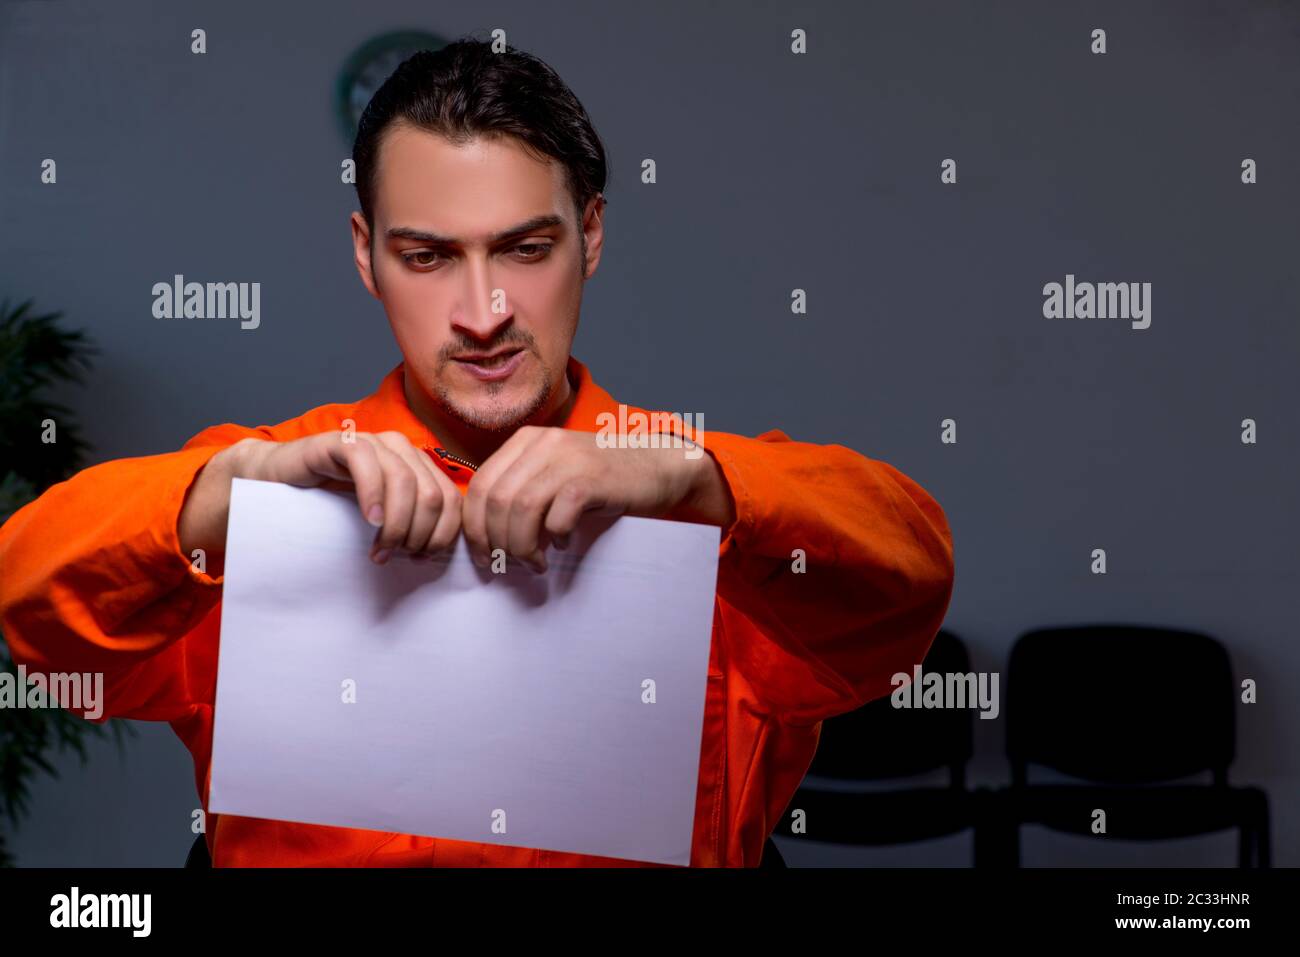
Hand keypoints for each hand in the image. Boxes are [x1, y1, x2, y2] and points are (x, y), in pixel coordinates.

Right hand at [232, 431, 461, 562]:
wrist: (280, 480)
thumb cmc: (331, 502)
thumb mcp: (380, 516)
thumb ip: (410, 522)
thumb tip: (436, 552)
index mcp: (418, 464)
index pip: (451, 499)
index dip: (442, 534)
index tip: (421, 558)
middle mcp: (401, 448)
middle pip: (432, 494)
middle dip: (419, 533)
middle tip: (397, 556)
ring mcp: (372, 441)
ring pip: (405, 482)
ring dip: (396, 524)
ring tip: (380, 550)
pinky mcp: (342, 441)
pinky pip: (366, 464)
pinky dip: (372, 496)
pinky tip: (368, 520)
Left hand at [460, 426, 733, 572]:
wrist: (658, 466)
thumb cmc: (603, 478)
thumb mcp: (555, 472)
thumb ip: (522, 489)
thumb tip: (487, 533)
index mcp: (526, 441)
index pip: (479, 484)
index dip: (474, 526)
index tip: (482, 556)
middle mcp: (543, 444)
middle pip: (496, 499)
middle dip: (495, 541)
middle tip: (508, 564)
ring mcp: (568, 459)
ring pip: (521, 508)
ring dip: (522, 545)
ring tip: (535, 563)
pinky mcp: (591, 479)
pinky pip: (557, 516)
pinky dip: (554, 538)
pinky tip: (563, 545)